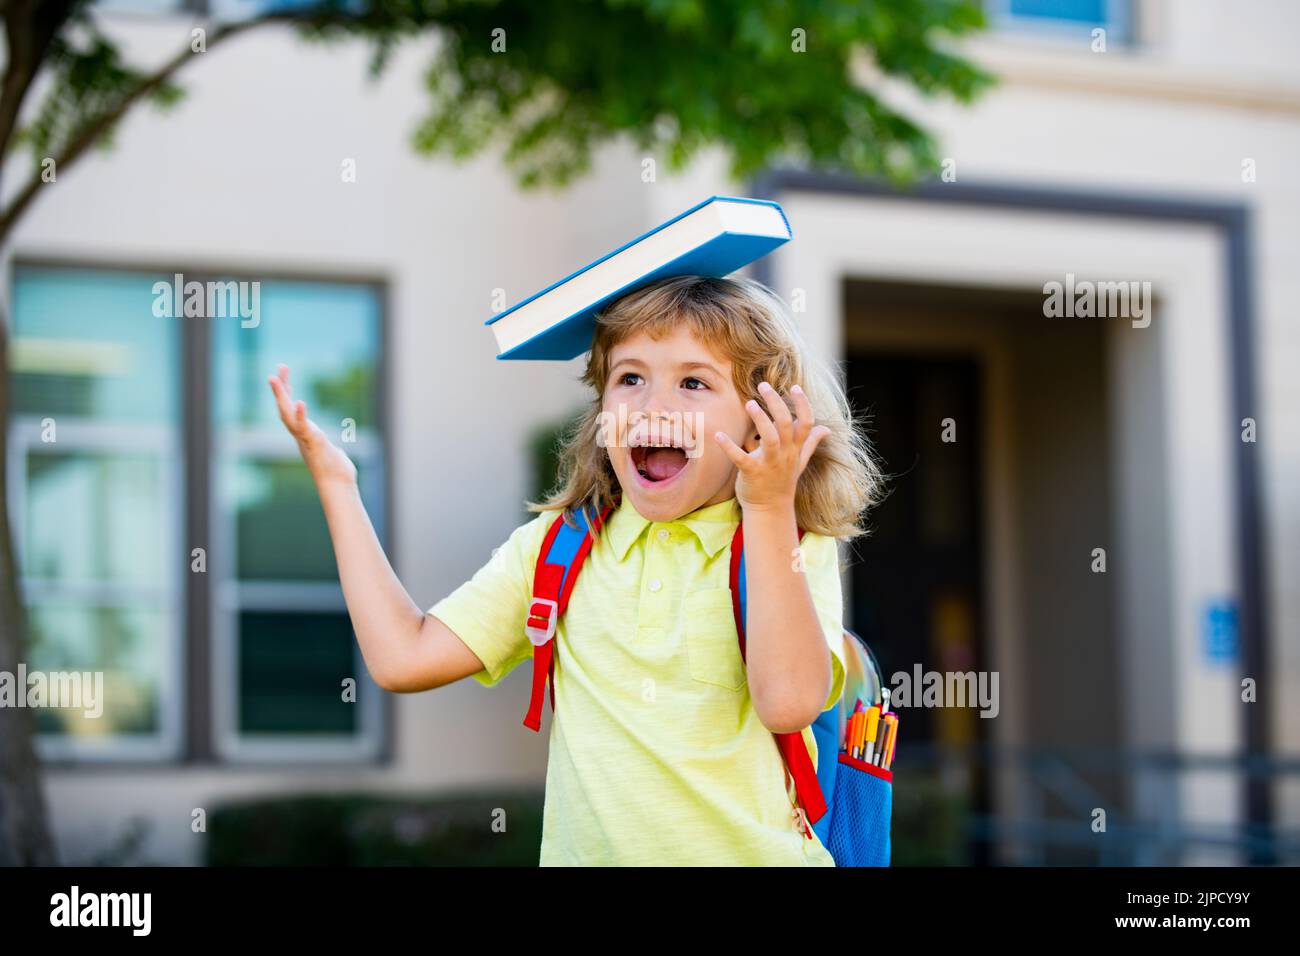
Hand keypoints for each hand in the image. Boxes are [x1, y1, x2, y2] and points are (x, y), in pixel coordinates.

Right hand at [267, 363, 357, 487]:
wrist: (337, 485)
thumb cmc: (336, 472)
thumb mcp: (332, 454)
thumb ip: (331, 450)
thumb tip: (337, 451)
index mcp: (303, 433)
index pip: (291, 408)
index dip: (286, 392)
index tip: (283, 373)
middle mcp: (300, 435)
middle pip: (284, 408)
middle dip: (280, 389)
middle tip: (277, 369)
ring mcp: (305, 439)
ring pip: (287, 415)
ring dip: (281, 397)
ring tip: (277, 378)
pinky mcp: (314, 444)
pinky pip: (304, 428)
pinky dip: (301, 416)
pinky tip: (301, 402)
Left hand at [714, 381, 829, 512]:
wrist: (771, 510)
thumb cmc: (782, 482)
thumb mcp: (800, 462)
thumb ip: (811, 443)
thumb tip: (826, 429)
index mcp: (795, 449)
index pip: (806, 423)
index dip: (803, 404)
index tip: (795, 387)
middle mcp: (785, 455)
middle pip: (786, 424)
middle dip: (776, 403)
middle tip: (763, 385)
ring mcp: (770, 464)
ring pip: (770, 438)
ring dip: (760, 420)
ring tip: (750, 403)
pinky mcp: (752, 473)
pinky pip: (741, 459)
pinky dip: (729, 447)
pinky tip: (719, 435)